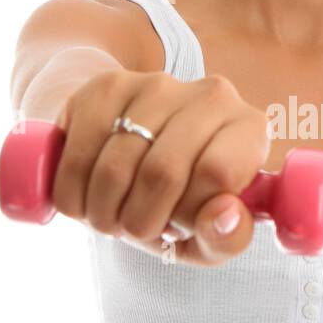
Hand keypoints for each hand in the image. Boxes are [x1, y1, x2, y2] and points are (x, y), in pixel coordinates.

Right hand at [52, 68, 272, 264]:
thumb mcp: (211, 235)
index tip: (180, 226)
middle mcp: (211, 95)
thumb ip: (227, 237)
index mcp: (249, 129)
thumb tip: (223, 214)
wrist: (135, 157)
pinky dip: (73, 195)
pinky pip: (78, 155)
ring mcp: (158, 84)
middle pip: (162, 173)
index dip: (188, 215)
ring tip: (111, 217)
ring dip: (103, 213)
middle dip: (140, 222)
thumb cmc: (183, 203)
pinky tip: (86, 199)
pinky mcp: (107, 85)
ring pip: (115, 167)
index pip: (216, 174)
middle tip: (136, 231)